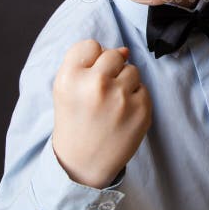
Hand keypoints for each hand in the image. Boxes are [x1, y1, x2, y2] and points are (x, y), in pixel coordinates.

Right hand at [52, 39, 152, 187]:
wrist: (82, 164)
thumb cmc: (75, 121)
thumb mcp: (65, 88)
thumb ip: (87, 62)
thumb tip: (125, 50)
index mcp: (71, 77)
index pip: (90, 45)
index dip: (91, 60)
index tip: (88, 78)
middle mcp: (95, 84)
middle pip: (114, 54)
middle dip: (110, 71)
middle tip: (100, 95)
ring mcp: (121, 97)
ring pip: (132, 70)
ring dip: (125, 84)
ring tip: (111, 106)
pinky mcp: (141, 110)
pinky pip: (143, 88)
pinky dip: (135, 100)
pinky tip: (122, 116)